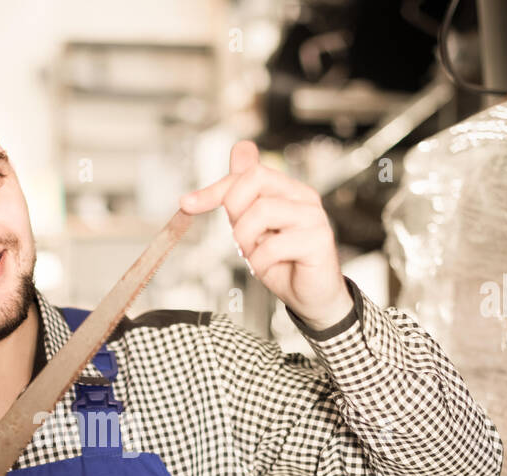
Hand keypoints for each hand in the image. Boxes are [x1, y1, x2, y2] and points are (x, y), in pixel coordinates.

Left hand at [180, 140, 352, 330]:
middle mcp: (303, 197)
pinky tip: (268, 268)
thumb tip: (240, 148)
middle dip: (235, 212)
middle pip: (255, 179)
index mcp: (287, 189)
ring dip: (247, 241)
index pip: (248, 172)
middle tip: (242, 239)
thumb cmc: (284, 261)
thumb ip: (245, 192)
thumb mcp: (255, 225)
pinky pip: (272, 246)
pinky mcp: (318, 241)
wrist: (311, 296)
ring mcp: (313, 217)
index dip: (214, 189)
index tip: (187, 204)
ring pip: (261, 211)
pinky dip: (260, 263)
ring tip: (255, 255)